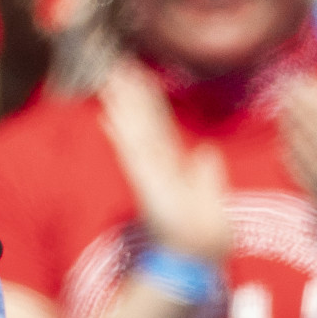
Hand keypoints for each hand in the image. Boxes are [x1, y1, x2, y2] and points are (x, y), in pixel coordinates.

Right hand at [99, 58, 230, 265]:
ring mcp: (147, 170)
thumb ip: (207, 172)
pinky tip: (106, 117)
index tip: (137, 73)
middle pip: (140, 118)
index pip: (157, 122)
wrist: (196, 253)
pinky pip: (131, 152)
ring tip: (106, 80)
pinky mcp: (145, 182)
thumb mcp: (210, 193)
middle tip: (114, 65)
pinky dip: (119, 134)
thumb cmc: (200, 228)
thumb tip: (205, 151)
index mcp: (170, 162)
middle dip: (128, 92)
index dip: (147, 97)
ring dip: (120, 105)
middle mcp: (155, 162)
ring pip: (133, 128)